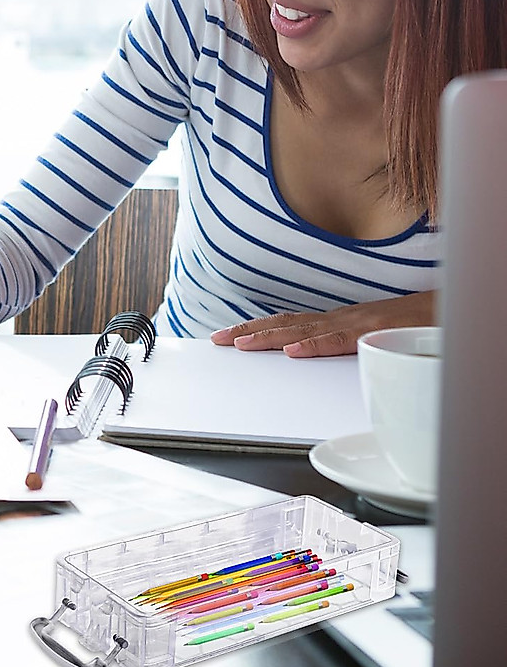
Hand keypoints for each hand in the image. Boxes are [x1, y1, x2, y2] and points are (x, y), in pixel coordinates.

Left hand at [210, 291, 436, 356]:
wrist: (449, 311)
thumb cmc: (414, 326)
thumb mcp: (371, 338)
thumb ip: (344, 345)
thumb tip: (312, 355)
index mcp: (337, 321)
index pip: (289, 323)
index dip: (257, 328)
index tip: (227, 336)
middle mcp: (340, 318)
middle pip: (286, 323)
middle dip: (248, 332)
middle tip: (216, 341)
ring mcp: (356, 323)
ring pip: (305, 329)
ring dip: (269, 336)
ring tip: (240, 344)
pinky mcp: (375, 331)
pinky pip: (341, 340)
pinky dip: (316, 344)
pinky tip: (294, 351)